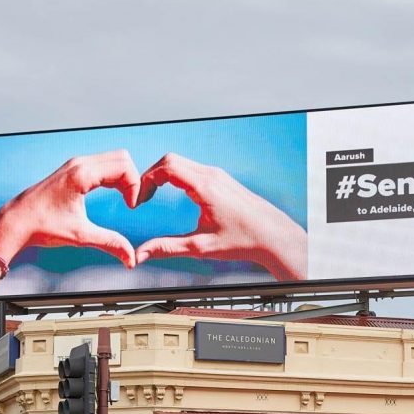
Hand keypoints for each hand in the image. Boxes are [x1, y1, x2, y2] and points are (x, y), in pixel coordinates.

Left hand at [0, 150, 139, 296]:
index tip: (131, 207)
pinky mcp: (72, 170)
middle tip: (132, 202)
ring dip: (124, 178)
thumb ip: (110, 244)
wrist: (15, 222)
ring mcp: (74, 165)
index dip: (135, 187)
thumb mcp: (80, 236)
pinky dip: (114, 177)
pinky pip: (102, 165)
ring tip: (126, 200)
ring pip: (113, 159)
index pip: (124, 167)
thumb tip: (132, 260)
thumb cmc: (42, 227)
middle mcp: (78, 164)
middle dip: (133, 179)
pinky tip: (114, 194)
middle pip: (122, 158)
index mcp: (82, 174)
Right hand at [134, 153, 306, 280]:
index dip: (146, 180)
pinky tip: (172, 192)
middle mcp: (212, 175)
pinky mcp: (223, 180)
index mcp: (206, 187)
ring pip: (182, 162)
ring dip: (163, 174)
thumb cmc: (243, 241)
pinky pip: (193, 168)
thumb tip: (141, 254)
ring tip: (152, 194)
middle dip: (151, 175)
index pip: (166, 167)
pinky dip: (177, 175)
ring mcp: (219, 175)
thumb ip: (168, 248)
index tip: (140, 199)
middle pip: (170, 160)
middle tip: (142, 196)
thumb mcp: (201, 247)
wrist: (273, 236)